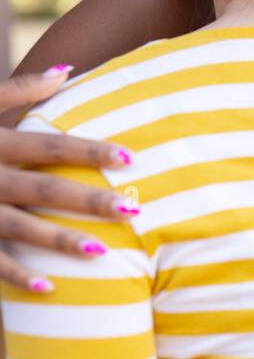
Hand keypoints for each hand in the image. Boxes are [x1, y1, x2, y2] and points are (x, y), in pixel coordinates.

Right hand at [0, 67, 134, 291]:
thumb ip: (19, 88)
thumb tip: (68, 70)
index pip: (49, 145)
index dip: (89, 150)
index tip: (129, 158)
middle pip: (43, 189)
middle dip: (88, 199)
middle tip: (132, 208)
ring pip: (21, 228)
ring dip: (60, 240)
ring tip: (101, 251)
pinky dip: (17, 276)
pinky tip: (50, 287)